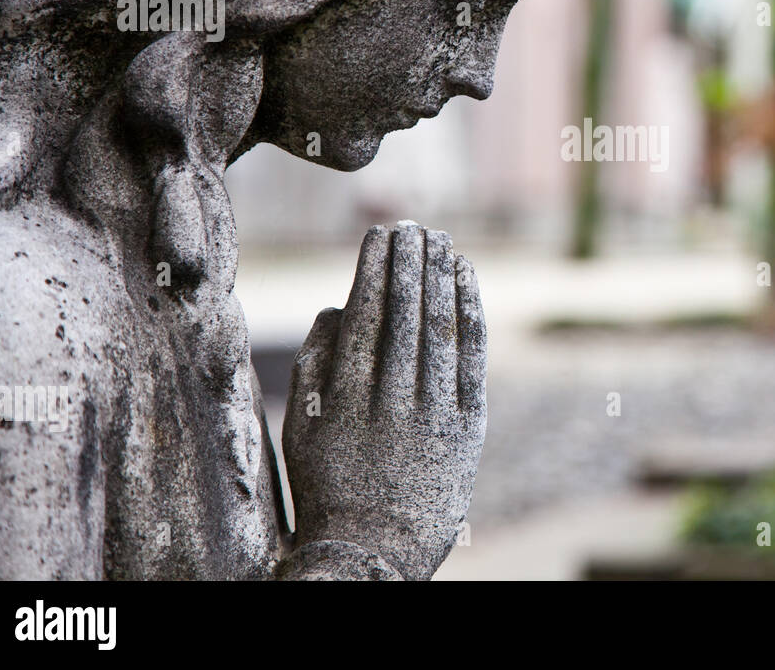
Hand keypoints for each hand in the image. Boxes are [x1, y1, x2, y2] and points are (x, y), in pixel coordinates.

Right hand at [281, 222, 486, 579]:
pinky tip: (467, 277)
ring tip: (439, 240)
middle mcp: (390, 402)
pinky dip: (470, 312)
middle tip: (412, 224)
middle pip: (404, 315)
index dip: (374, 268)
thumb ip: (314, 366)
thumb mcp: (302, 430)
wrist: (372, 551)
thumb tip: (336, 307)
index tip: (379, 233)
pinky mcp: (468, 428)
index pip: (364, 315)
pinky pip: (471, 359)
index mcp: (344, 399)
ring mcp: (432, 415)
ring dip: (440, 277)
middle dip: (409, 262)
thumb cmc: (329, 486)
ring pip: (438, 330)